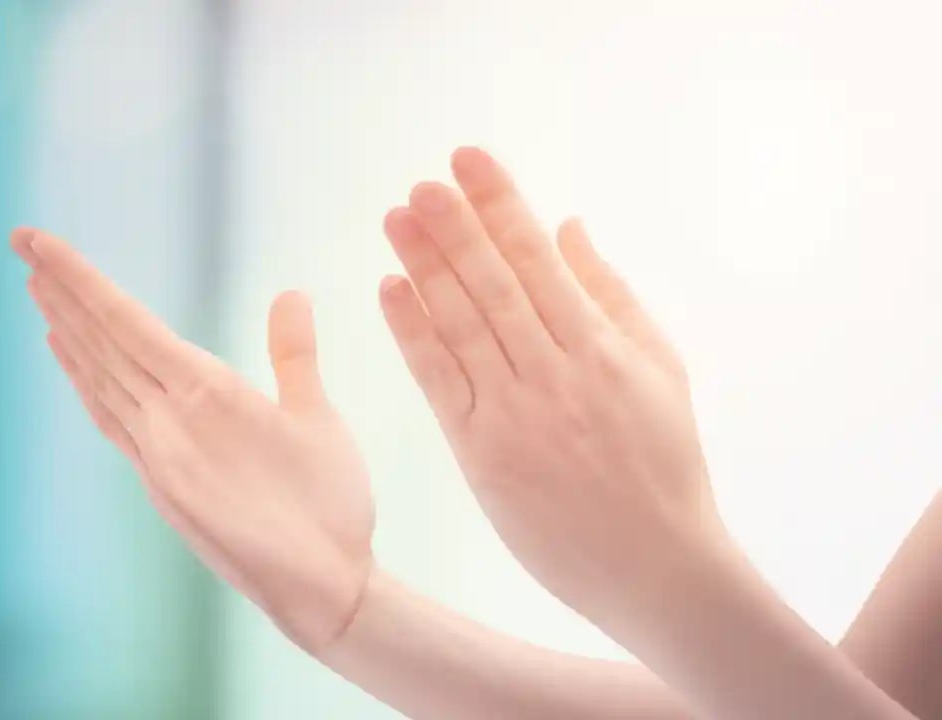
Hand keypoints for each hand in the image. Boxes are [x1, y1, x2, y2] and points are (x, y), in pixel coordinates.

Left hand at [11, 229, 373, 652]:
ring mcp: (155, 458)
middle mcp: (167, 424)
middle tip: (21, 243)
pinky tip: (74, 362)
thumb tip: (292, 293)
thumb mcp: (319, 421)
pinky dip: (86, 381)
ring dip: (67, 331)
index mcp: (208, 397)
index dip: (80, 278)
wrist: (315, 594)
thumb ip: (296, 353)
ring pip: (98, 380)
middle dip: (60, 289)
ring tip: (37, 292)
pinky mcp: (159, 486)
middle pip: (101, 343)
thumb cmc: (330, 506)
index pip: (128, 321)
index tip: (39, 243)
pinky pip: (109, 419)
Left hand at [378, 147, 724, 623]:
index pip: (539, 260)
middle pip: (494, 285)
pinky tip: (390, 291)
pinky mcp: (481, 454)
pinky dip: (412, 335)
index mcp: (602, 349)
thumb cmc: (664, 462)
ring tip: (395, 218)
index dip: (501, 205)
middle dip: (454, 227)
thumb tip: (567, 226)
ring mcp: (514, 414)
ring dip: (424, 268)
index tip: (468, 160)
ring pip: (461, 326)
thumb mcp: (661, 370)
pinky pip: (440, 382)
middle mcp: (556, 374)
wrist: (653, 564)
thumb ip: (611, 295)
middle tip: (420, 181)